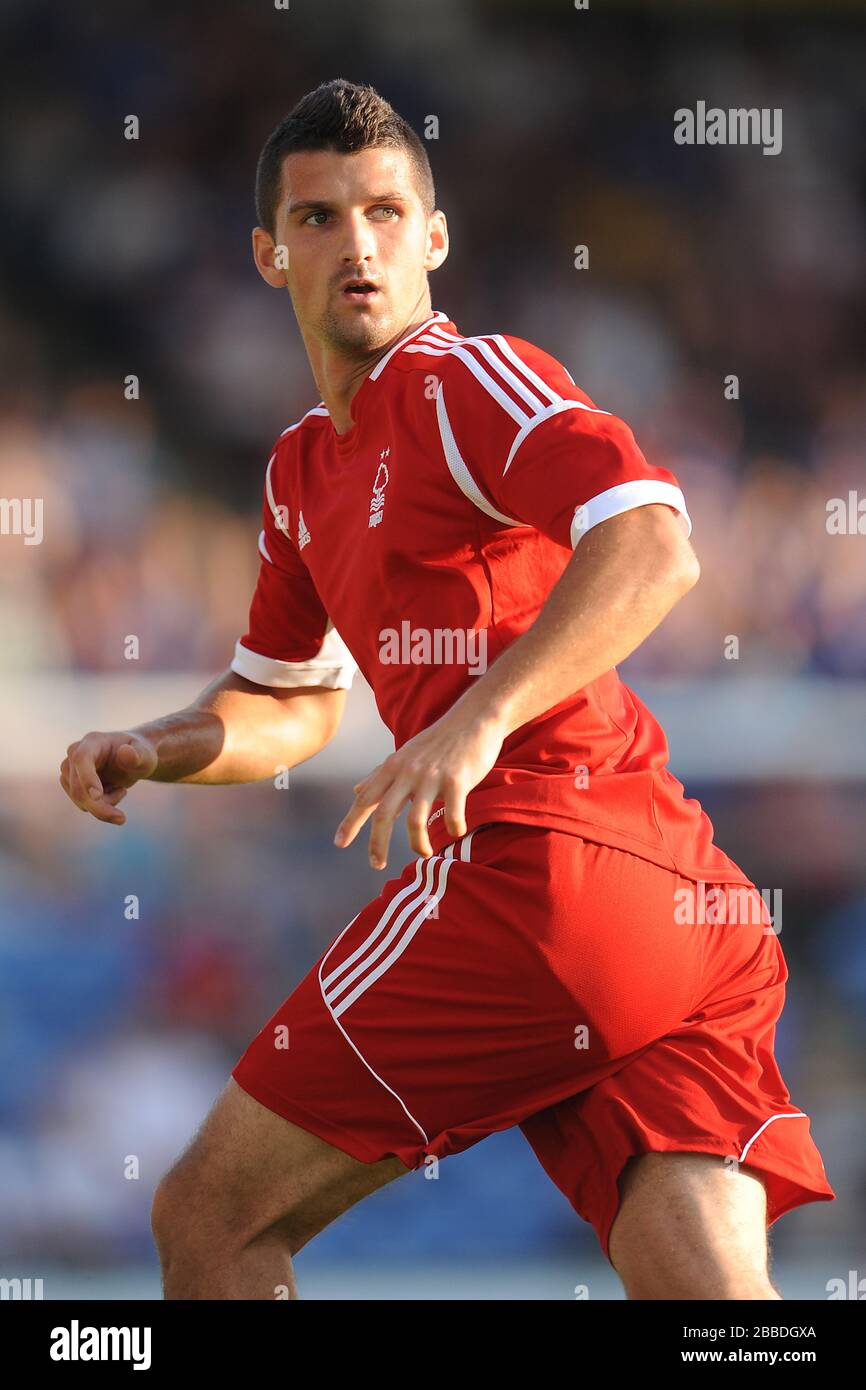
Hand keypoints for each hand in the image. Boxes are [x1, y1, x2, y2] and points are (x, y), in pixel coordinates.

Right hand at [60, 730, 158, 825]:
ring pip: (78, 799)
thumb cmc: (141, 755)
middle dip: (99, 806)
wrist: (134, 759)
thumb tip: (125, 753)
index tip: (97, 796)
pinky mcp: (71, 783)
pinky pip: (82, 803)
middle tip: (121, 818)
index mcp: (93, 741)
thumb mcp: (146, 755)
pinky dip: (100, 806)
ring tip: (121, 790)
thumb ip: (139, 755)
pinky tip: (113, 793)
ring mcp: (70, 769)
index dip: (86, 778)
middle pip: (77, 787)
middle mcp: (76, 753)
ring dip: (103, 805)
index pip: (81, 759)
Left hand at [333, 705, 506, 868]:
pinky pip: (452, 813)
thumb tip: (356, 791)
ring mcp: (432, 776)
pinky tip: (457, 832)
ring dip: (418, 845)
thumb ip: (380, 775)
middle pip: (384, 814)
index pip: (365, 798)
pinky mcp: (457, 780)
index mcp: (393, 767)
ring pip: (416, 821)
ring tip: (424, 854)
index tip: (339, 843)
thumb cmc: (439, 740)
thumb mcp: (404, 754)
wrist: (475, 718)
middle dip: (377, 844)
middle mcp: (408, 772)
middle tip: (377, 864)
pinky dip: (453, 828)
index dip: (350, 822)